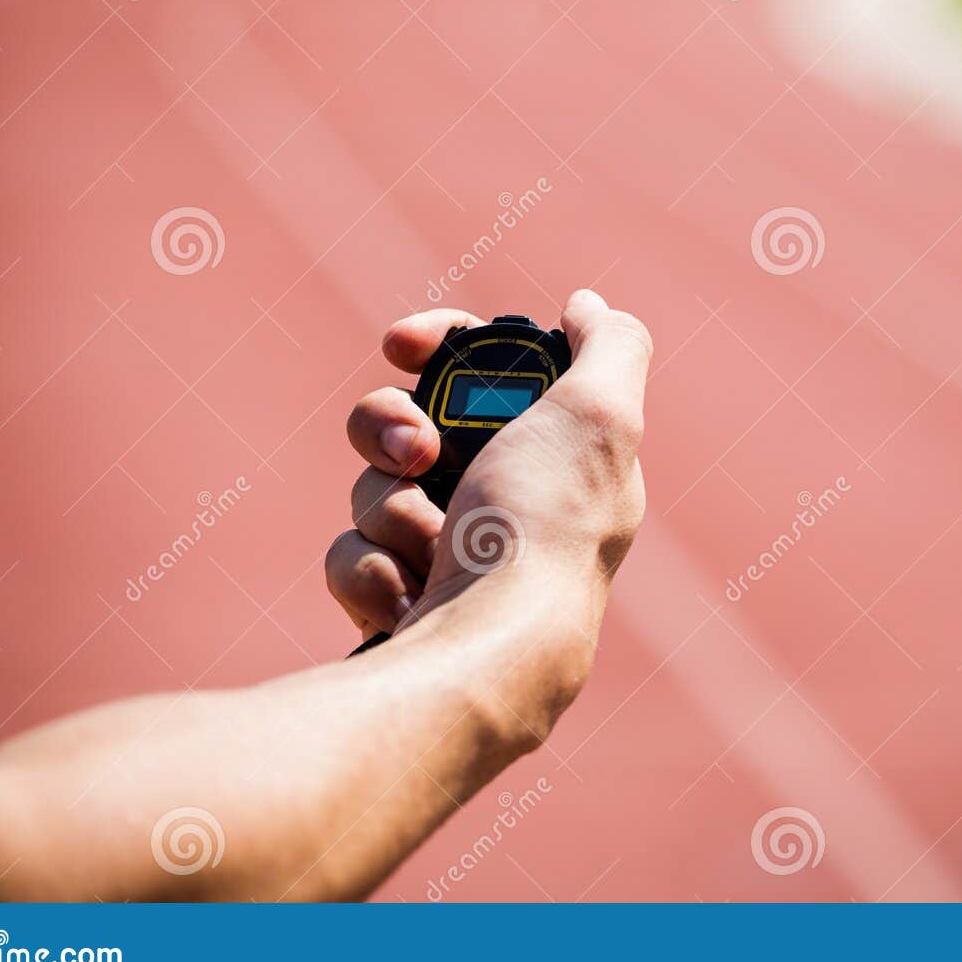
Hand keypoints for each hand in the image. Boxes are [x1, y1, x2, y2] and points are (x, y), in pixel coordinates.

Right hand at [325, 289, 650, 702]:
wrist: (488, 653)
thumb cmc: (544, 530)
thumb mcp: (602, 414)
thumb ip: (610, 347)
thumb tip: (587, 307)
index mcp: (555, 458)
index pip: (484, 376)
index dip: (436, 346)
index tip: (400, 343)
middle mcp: (505, 507)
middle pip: (408, 424)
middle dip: (391, 428)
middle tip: (415, 454)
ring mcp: (448, 560)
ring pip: (372, 489)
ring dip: (389, 508)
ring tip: (430, 547)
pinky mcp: (400, 606)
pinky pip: (351, 555)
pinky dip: (372, 569)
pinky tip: (409, 597)